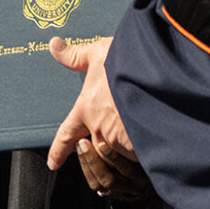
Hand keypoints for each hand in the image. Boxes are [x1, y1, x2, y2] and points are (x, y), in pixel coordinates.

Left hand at [45, 37, 148, 199]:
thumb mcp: (99, 53)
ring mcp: (120, 140)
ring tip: (137, 130)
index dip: (58, 151)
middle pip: (95, 149)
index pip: (66, 135)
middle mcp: (99, 128)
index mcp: (86, 108)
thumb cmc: (127, 62)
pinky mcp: (140, 146)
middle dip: (102, 144)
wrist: (156, 73)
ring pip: (117, 154)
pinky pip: (137, 156)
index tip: (53, 163)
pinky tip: (150, 136)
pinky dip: (142, 148)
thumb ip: (76, 55)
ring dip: (124, 147)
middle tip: (114, 133)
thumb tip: (54, 45)